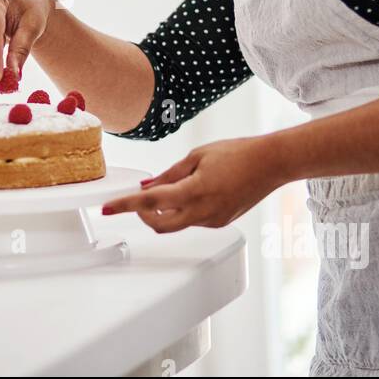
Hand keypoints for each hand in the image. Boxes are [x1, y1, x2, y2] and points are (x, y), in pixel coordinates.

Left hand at [101, 137, 287, 232]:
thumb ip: (169, 174)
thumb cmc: (238, 153)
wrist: (271, 163)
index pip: (150, 201)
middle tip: (137, 200)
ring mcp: (213, 221)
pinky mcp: (220, 223)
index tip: (107, 208)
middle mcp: (203, 212)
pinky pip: (193, 221)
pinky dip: (183, 210)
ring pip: (176, 223)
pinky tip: (192, 191)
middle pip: (159, 224)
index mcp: (194, 191)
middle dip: (143, 214)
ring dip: (164, 210)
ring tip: (173, 186)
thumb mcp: (197, 156)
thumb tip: (147, 185)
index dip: (125, 205)